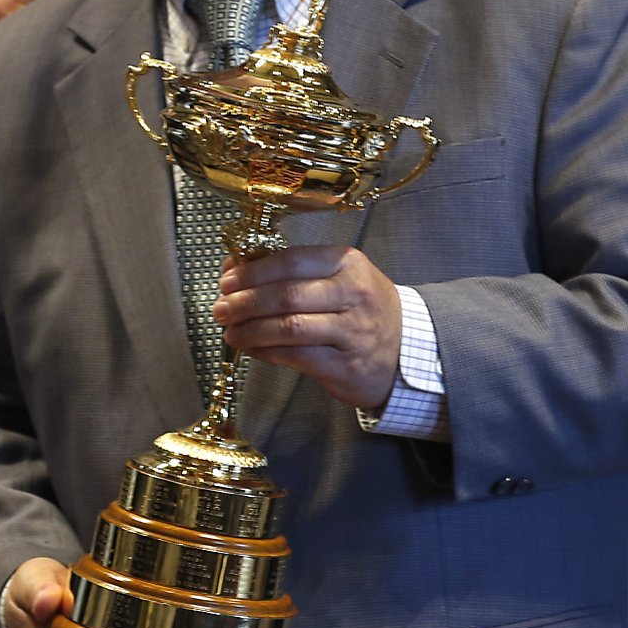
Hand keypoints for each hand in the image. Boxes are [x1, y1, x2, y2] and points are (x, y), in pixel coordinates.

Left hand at [213, 245, 401, 409]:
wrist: (407, 348)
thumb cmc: (362, 307)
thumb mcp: (339, 277)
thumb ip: (293, 272)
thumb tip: (235, 269)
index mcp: (347, 263)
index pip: (291, 261)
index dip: (252, 272)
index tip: (226, 281)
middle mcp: (353, 294)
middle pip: (286, 296)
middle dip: (244, 303)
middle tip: (220, 309)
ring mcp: (353, 331)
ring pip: (290, 328)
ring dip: (251, 331)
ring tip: (231, 332)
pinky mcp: (347, 365)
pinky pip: (297, 357)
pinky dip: (267, 352)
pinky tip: (253, 349)